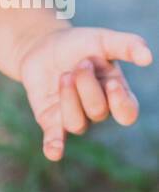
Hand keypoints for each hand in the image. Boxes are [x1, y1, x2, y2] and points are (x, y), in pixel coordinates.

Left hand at [18, 27, 152, 160]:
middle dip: (87, 86)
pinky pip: (54, 140)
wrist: (43, 44)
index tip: (111, 83)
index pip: (127, 113)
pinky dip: (54, 147)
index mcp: (115, 93)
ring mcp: (73, 116)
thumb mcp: (103, 39)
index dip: (121, 103)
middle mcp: (97, 109)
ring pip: (76, 124)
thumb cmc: (79, 44)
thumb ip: (126, 45)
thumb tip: (148, 57)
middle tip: (80, 63)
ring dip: (68, 97)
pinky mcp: (50, 119)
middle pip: (98, 112)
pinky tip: (53, 152)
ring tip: (64, 75)